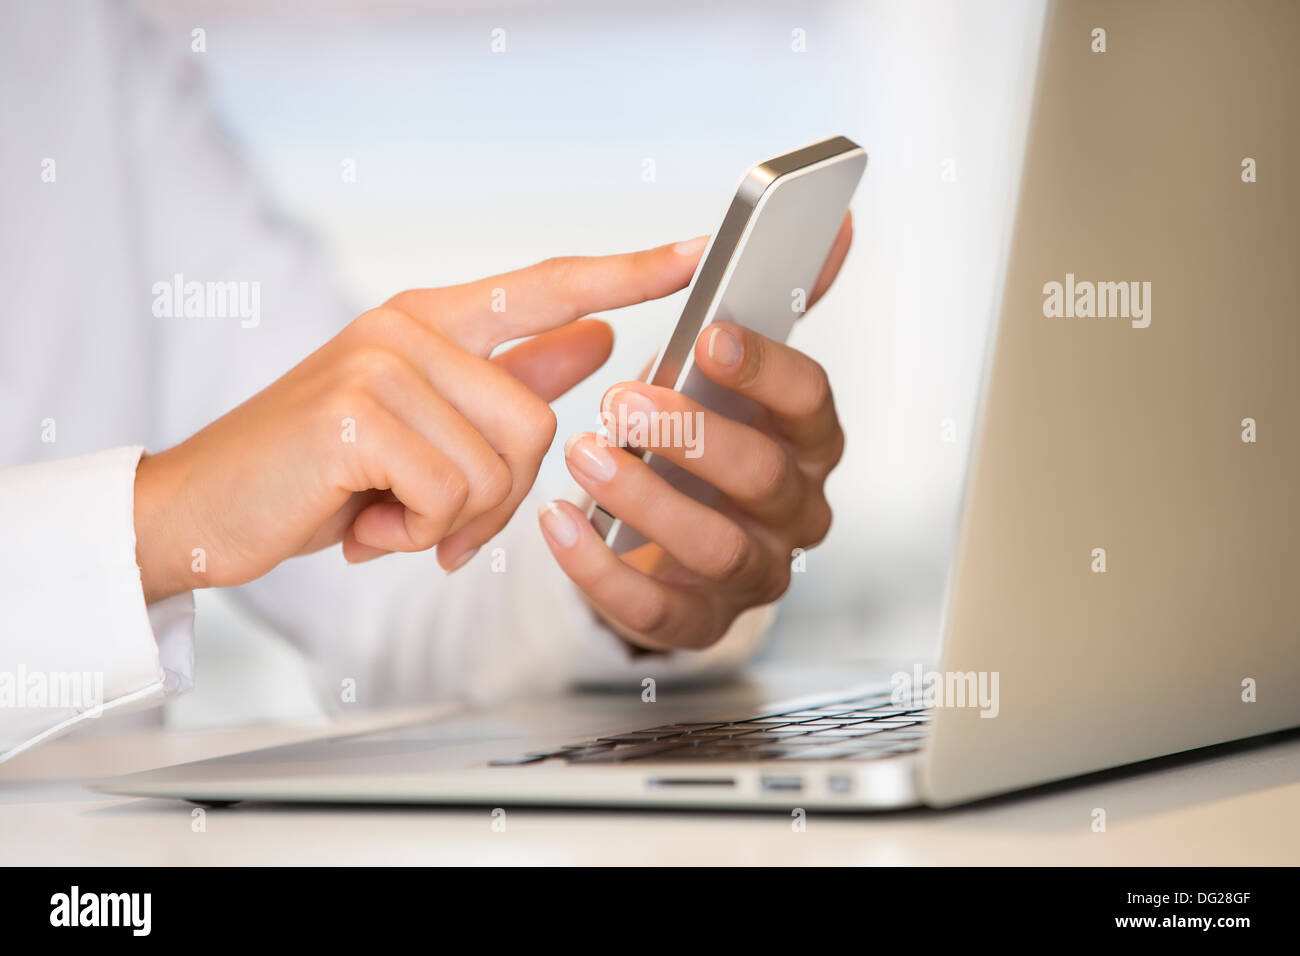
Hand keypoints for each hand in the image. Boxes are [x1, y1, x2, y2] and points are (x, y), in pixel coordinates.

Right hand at [133, 238, 709, 602]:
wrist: (202, 509)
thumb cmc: (319, 472)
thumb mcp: (422, 427)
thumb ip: (508, 379)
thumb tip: (596, 337)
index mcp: (431, 322)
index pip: (547, 284)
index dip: (627, 270)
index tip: (695, 251)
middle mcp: (409, 327)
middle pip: (540, 421)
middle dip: (499, 497)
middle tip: (432, 518)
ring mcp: (381, 361)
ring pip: (501, 465)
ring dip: (455, 521)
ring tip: (390, 517)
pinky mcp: (356, 412)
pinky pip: (451, 495)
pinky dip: (417, 535)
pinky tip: (365, 527)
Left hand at [537, 214, 852, 650]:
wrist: (671, 530)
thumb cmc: (701, 438)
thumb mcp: (732, 370)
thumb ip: (776, 303)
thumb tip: (840, 224)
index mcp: (808, 442)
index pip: (810, 403)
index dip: (764, 369)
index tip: (707, 335)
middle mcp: (794, 511)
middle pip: (765, 479)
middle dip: (694, 437)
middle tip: (623, 402)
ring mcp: (751, 573)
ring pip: (715, 548)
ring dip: (648, 501)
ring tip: (586, 457)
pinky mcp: (698, 621)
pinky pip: (656, 612)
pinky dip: (600, 571)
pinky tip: (558, 523)